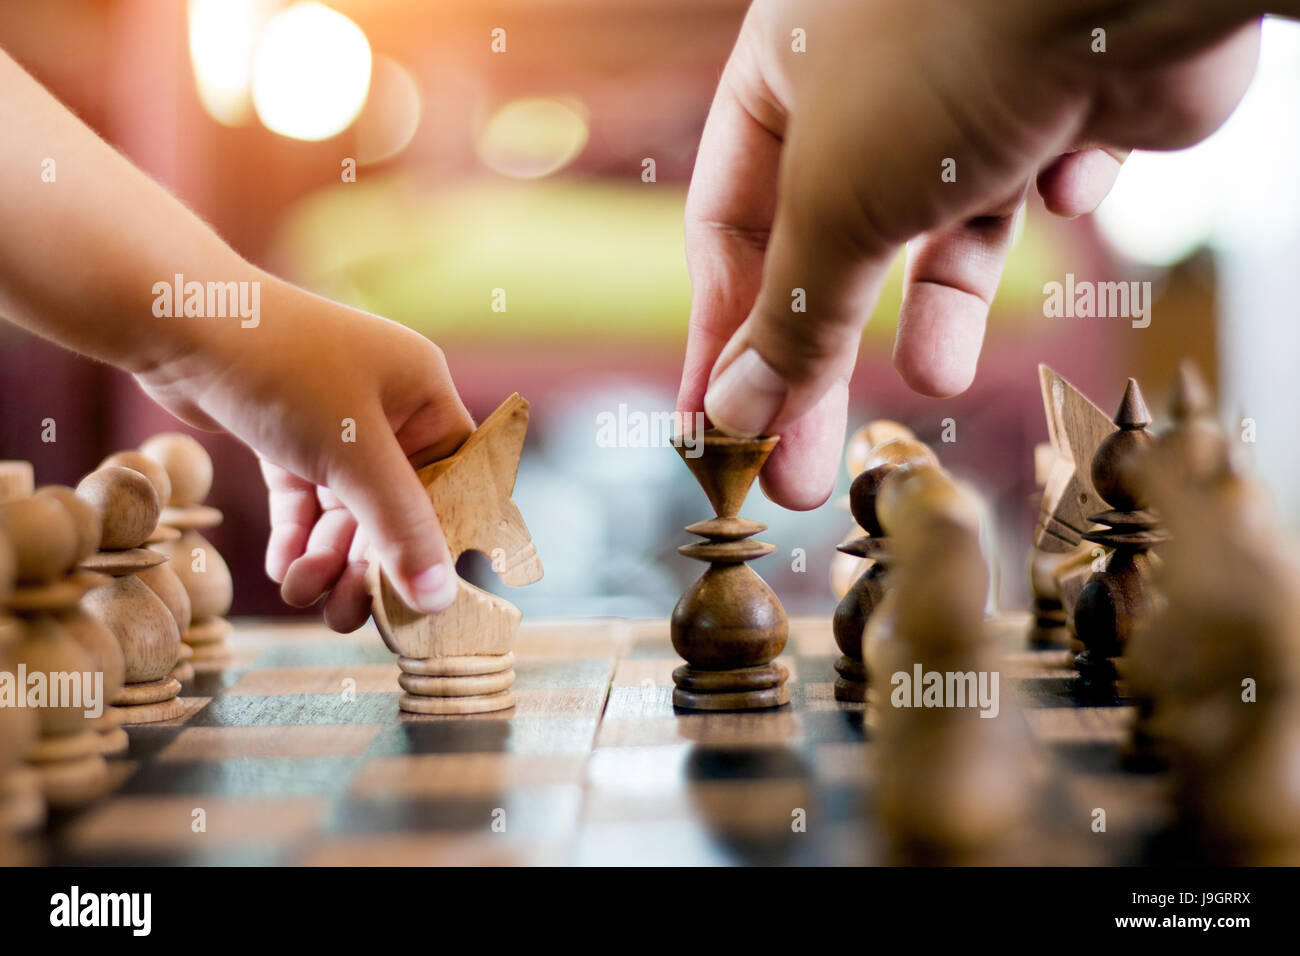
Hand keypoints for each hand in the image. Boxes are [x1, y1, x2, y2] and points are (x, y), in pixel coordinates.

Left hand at [136, 272, 473, 631]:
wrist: (177, 319)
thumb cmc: (282, 369)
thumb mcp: (352, 454)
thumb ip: (401, 529)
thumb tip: (439, 600)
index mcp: (423, 393)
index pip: (453, 483)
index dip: (440, 542)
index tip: (421, 601)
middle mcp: (388, 404)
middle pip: (395, 505)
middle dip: (368, 562)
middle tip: (345, 616)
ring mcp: (334, 418)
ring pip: (347, 507)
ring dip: (326, 556)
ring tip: (299, 591)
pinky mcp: (286, 432)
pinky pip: (305, 496)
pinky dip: (296, 533)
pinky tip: (282, 568)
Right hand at [677, 0, 1261, 509]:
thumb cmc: (945, 49)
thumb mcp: (836, 204)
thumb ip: (791, 318)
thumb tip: (734, 416)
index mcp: (781, 77)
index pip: (728, 230)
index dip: (719, 338)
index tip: (715, 430)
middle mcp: (867, 84)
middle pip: (826, 251)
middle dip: (821, 365)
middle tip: (803, 473)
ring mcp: (969, 93)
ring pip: (934, 233)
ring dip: (938, 310)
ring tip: (938, 378)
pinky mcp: (1064, 107)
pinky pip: (1037, 182)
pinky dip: (1044, 204)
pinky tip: (1065, 183)